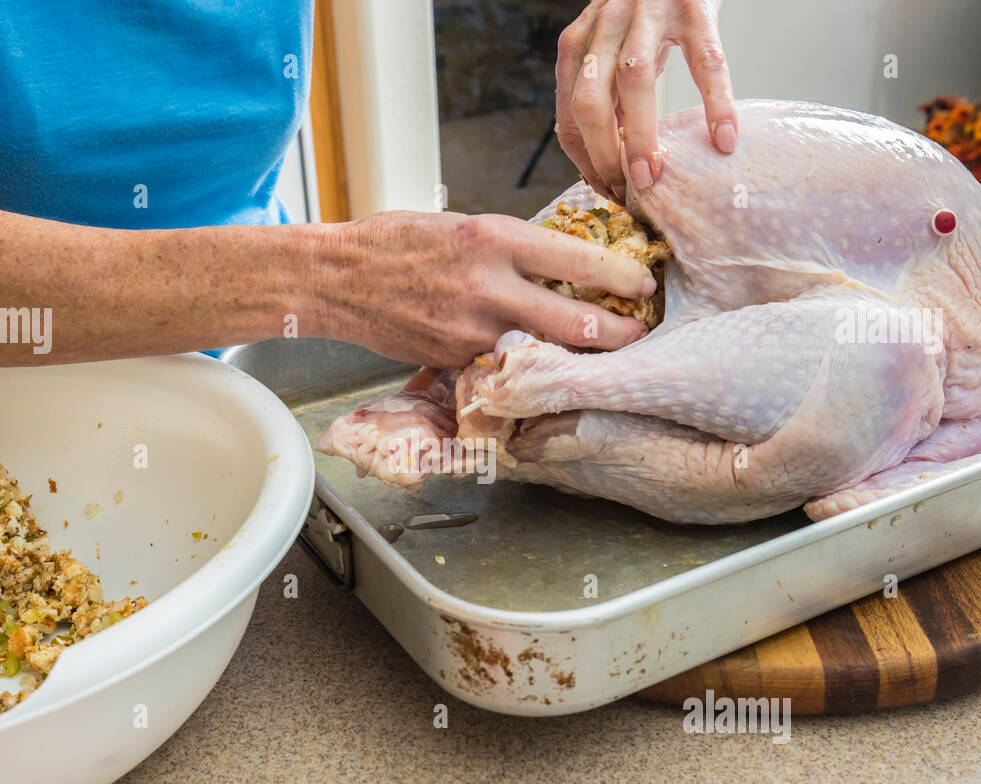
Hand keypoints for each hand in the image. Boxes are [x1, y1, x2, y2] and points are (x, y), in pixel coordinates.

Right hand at [313, 211, 656, 367]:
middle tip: (639, 334)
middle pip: (575, 320)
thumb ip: (509, 247)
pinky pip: (504, 362)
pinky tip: (537, 361)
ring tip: (599, 353)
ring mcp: (472, 329)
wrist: (336, 278)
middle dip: (617, 332)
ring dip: (575, 354)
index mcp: (494, 238)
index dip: (621, 276)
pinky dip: (525, 362)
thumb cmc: (396, 242)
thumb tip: (558, 264)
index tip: (644, 283)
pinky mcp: (456, 358)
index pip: (579, 260)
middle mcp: (489, 286)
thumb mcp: (461, 225)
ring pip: (544, 350)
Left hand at [556, 0, 735, 200]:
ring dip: (641, 138)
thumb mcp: (611, 50)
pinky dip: (716, 104)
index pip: (568, 115)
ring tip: (655, 176)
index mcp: (578, 44)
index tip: (609, 190)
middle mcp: (606, 26)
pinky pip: (705, 62)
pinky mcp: (694, 6)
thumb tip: (606, 158)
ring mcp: (648, 13)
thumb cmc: (645, 14)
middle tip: (627, 190)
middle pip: (590, 103)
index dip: (585, 161)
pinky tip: (724, 138)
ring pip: (635, 83)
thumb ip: (604, 95)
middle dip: (604, 156)